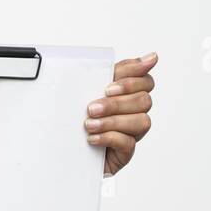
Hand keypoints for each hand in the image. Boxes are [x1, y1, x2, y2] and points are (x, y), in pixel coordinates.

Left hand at [84, 51, 156, 176]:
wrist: (59, 150)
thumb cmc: (75, 118)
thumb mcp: (88, 89)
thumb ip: (114, 71)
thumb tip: (151, 57)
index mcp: (127, 94)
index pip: (146, 81)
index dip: (132, 81)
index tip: (108, 87)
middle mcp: (133, 113)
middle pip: (144, 101)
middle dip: (116, 103)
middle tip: (91, 108)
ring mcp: (131, 134)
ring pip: (141, 122)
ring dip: (113, 121)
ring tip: (89, 124)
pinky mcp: (124, 153)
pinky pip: (128, 144)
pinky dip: (109, 138)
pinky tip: (92, 138)